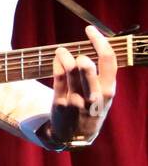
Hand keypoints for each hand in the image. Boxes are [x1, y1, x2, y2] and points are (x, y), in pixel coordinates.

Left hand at [49, 25, 116, 145]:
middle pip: (87, 66)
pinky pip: (58, 78)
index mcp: (108, 91)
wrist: (76, 136)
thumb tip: (96, 46)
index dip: (99, 41)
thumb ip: (102, 75)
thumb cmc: (91, 109)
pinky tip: (57, 58)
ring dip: (64, 55)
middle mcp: (94, 95)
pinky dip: (57, 64)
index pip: (108, 60)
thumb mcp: (104, 95)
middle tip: (72, 49)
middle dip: (78, 52)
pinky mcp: (60, 103)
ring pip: (69, 70)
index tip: (90, 29)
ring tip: (61, 51)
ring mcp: (76, 99)